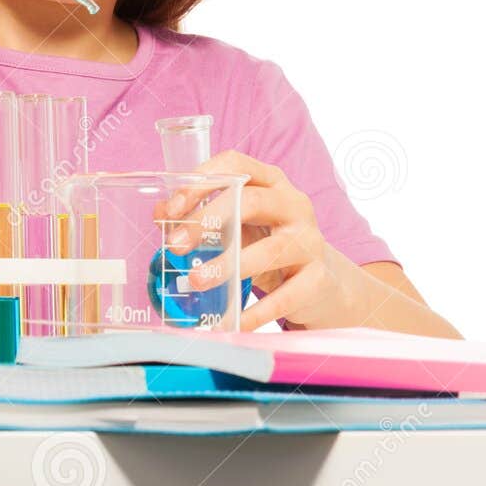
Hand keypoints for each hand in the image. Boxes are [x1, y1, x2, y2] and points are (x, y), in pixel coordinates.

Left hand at [161, 150, 372, 330]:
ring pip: (268, 252)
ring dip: (226, 267)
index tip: (171, 208)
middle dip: (208, 221)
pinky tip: (230, 320)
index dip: (201, 180)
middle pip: (251, 202)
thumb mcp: (239, 226)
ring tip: (195, 281)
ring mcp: (310, 242)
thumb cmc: (270, 245)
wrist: (324, 283)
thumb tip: (160, 214)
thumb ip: (205, 217)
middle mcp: (295, 206)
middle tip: (175, 245)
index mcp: (273, 183)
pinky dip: (255, 312)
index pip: (237, 165)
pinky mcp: (319, 279)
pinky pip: (285, 297)